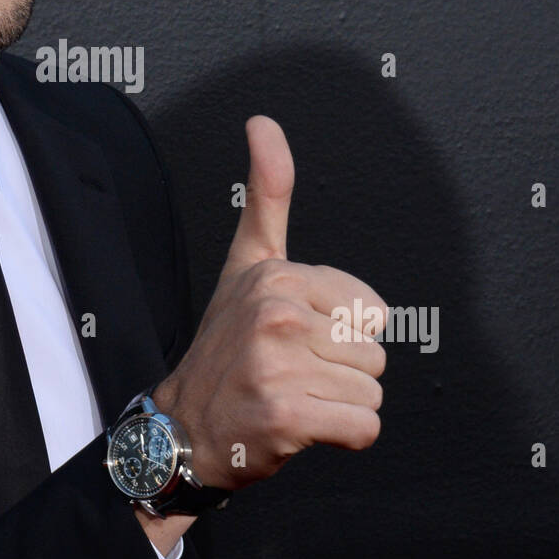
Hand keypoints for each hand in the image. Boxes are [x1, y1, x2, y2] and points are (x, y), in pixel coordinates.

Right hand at [153, 117, 387, 491]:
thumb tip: (262, 121)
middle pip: (375, 353)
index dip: (342, 331)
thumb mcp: (247, 263)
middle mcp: (276, 314)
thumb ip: (267, 194)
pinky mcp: (286, 415)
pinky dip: (341, 437)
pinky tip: (298, 427)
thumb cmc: (226, 345)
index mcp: (277, 276)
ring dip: (339, 406)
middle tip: (290, 371)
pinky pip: (364, 428)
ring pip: (372, 392)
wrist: (183, 427)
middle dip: (341, 371)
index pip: (374, 312)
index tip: (294, 336)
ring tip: (292, 396)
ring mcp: (278, 366)